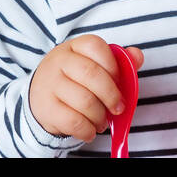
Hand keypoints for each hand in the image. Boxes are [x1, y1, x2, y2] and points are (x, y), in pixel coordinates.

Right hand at [28, 35, 143, 141]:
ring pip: (84, 101)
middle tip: (118, 108)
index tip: (119, 81)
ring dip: (100, 117)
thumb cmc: (74, 79)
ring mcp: (50, 84)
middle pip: (91, 73)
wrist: (39, 96)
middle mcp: (58, 61)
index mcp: (73, 47)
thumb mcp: (92, 64)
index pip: (95, 46)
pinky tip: (90, 130)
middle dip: (111, 95)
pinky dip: (88, 130)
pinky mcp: (46, 109)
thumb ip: (118, 61)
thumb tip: (137, 56)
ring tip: (102, 121)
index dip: (112, 65)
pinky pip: (74, 121)